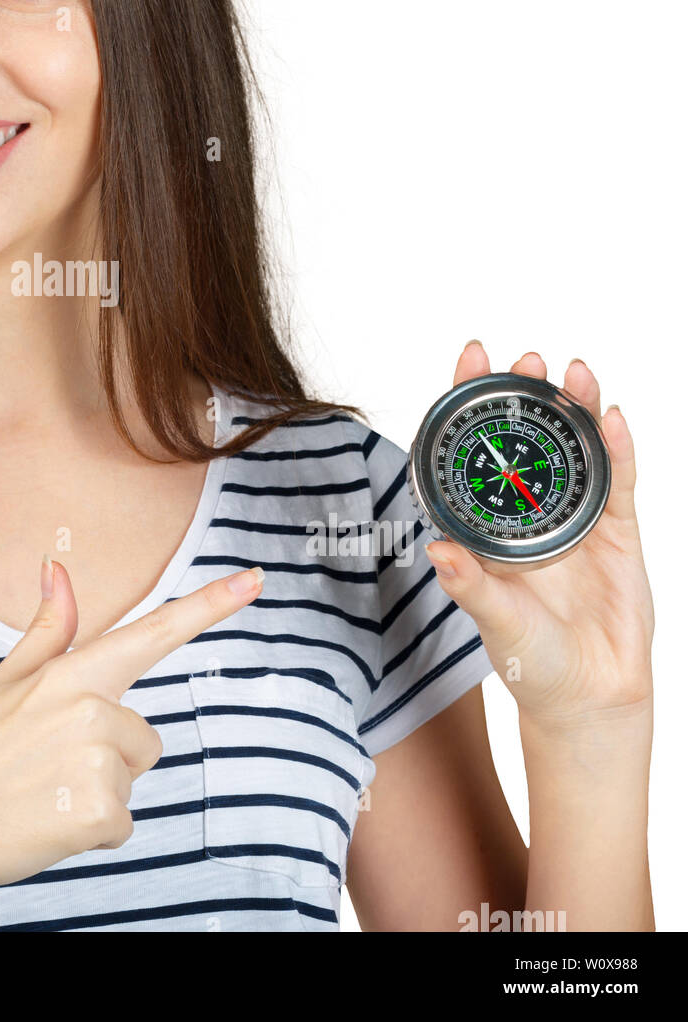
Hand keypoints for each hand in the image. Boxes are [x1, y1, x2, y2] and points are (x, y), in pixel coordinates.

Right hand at [0, 559, 264, 910]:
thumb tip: (58, 568)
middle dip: (106, 758)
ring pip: (131, 780)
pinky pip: (121, 823)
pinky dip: (89, 832)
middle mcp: (91, 707)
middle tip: (42, 769)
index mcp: (70, 672)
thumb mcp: (0, 683)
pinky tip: (43, 823)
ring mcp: (98, 760)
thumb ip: (47, 631)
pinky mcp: (100, 813)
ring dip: (96, 795)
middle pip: (143, 736)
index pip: (153, 631)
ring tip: (38, 794)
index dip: (211, 605)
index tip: (256, 580)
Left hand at [424, 342, 653, 732]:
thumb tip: (437, 550)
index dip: (471, 403)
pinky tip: (614, 418)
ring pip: (576, 450)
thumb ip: (470, 586)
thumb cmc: (530, 660)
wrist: (588, 698)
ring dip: (576, 408)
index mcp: (489, 523)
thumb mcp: (494, 620)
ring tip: (572, 371)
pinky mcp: (617, 534)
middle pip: (529, 437)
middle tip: (526, 357)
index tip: (470, 356)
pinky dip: (618, 450)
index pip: (474, 449)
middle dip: (527, 394)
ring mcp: (575, 518)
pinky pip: (618, 482)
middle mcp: (529, 512)